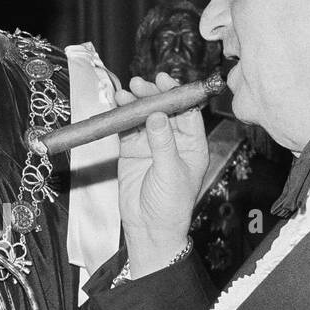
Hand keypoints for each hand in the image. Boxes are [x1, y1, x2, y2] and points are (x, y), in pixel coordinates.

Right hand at [112, 71, 207, 276]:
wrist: (148, 229)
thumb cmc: (171, 207)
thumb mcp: (171, 172)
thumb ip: (163, 143)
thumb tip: (158, 115)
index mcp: (193, 146)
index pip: (187, 112)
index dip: (176, 94)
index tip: (165, 81)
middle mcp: (173, 142)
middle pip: (164, 110)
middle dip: (152, 95)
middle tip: (140, 84)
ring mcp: (151, 145)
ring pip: (144, 117)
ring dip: (135, 103)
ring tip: (125, 93)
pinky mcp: (132, 152)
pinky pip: (127, 129)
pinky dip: (121, 117)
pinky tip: (116, 106)